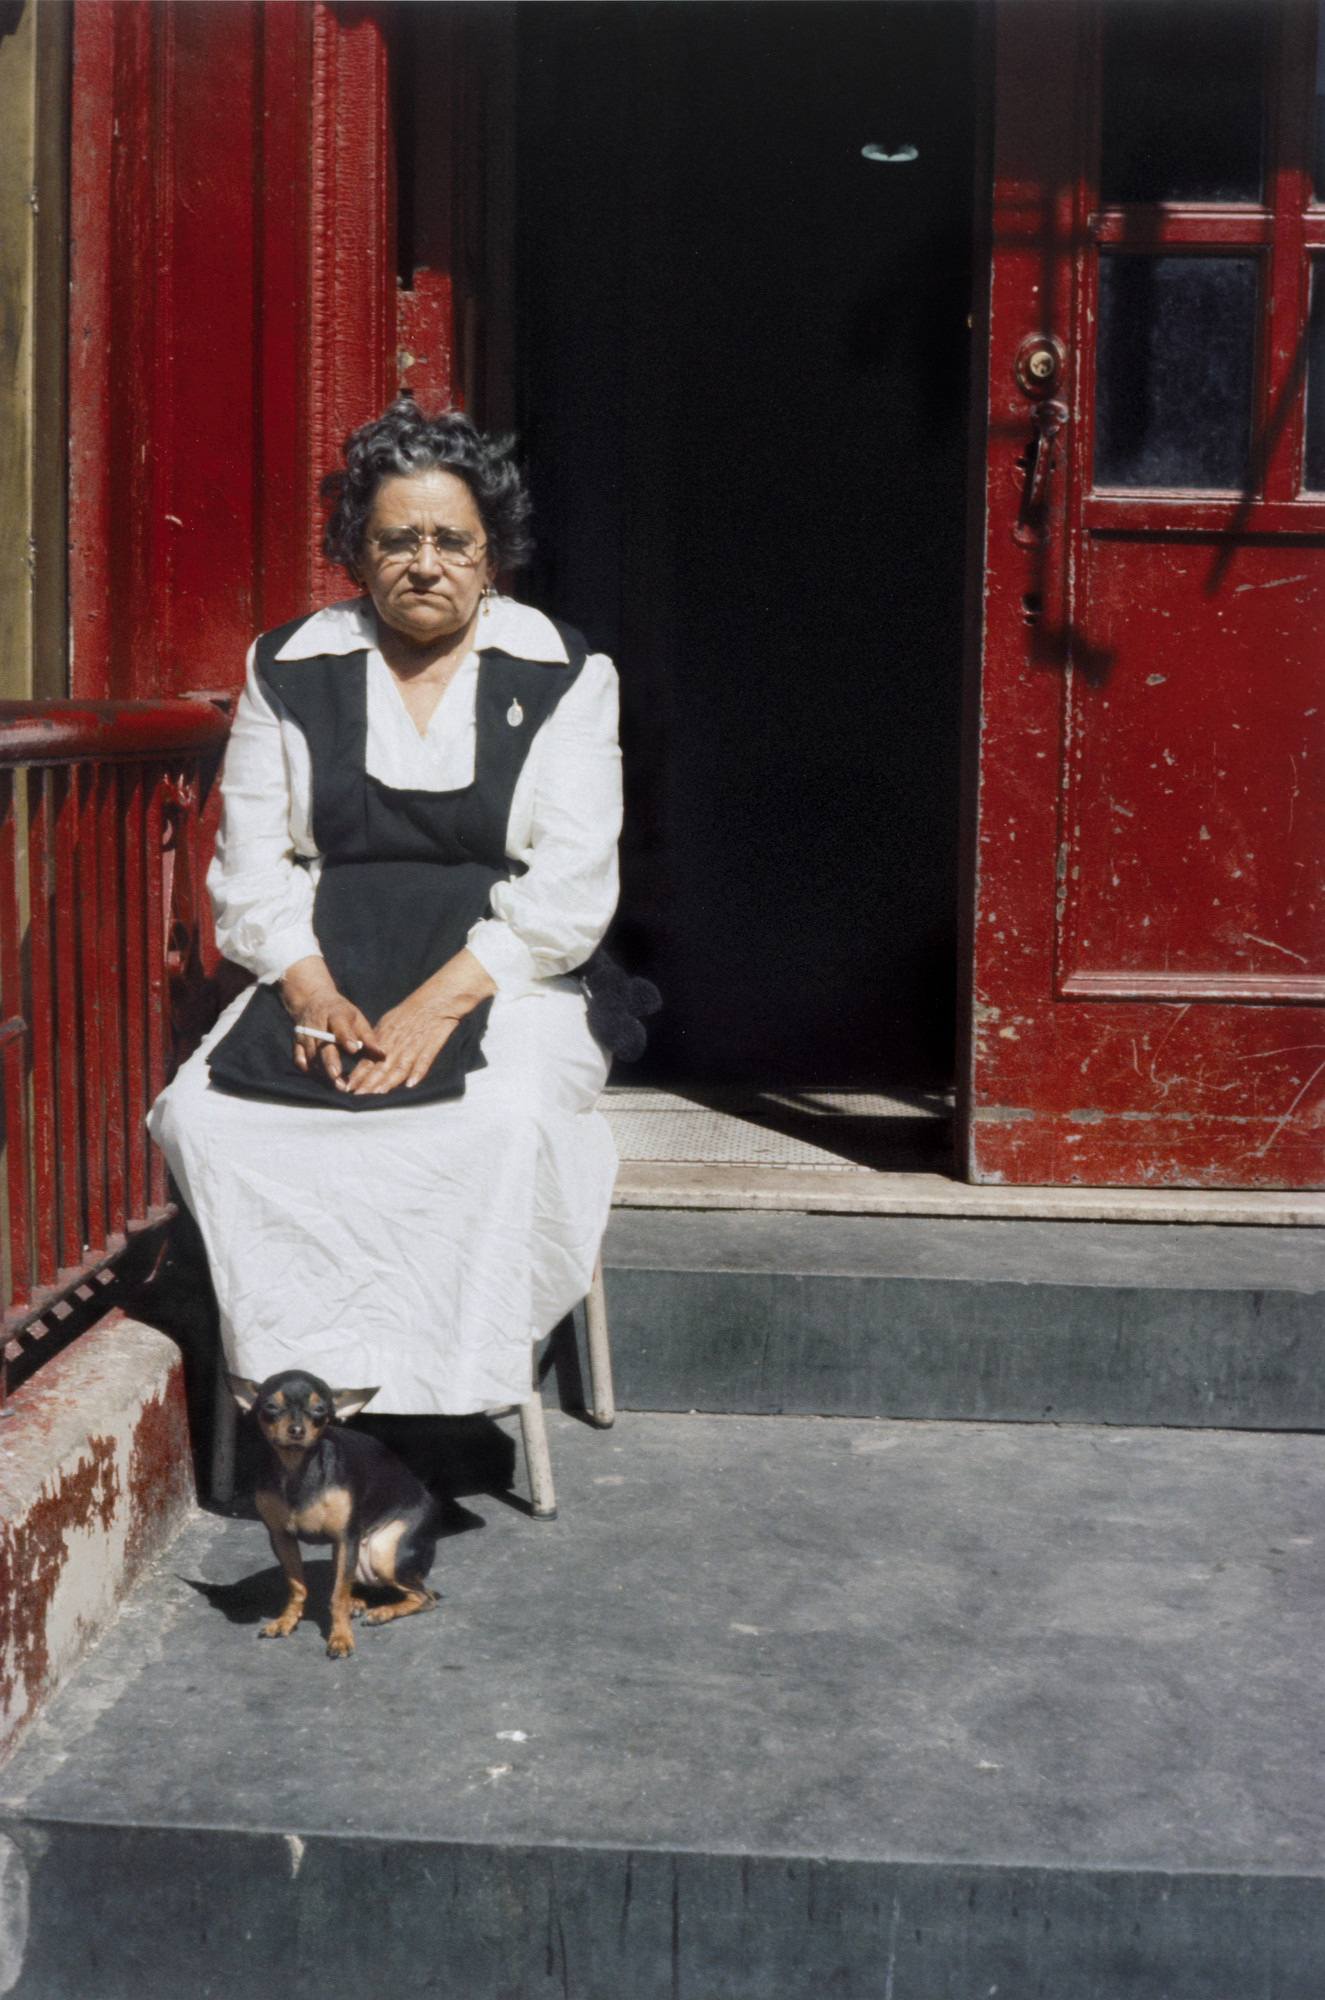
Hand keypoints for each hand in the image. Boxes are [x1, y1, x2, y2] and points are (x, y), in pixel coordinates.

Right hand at [279, 956, 383, 1091]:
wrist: (312, 1001)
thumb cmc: (341, 1014)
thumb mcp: (356, 1018)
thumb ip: (368, 1036)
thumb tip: (382, 1054)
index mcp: (335, 1014)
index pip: (340, 1025)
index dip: (346, 1037)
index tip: (354, 1049)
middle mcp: (317, 1024)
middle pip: (322, 1044)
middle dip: (330, 1061)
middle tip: (338, 1077)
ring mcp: (305, 1034)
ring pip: (311, 1055)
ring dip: (323, 1071)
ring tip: (339, 1085)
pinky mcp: (296, 1043)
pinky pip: (299, 1060)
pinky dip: (309, 1071)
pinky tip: (322, 1078)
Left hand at [343, 948, 496, 1095]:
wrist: (436, 1000)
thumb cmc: (411, 1012)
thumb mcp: (388, 1023)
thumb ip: (378, 1041)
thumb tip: (366, 1056)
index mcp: (384, 1037)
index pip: (368, 1059)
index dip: (359, 1074)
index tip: (349, 1087)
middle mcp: (396, 1043)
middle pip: (381, 1066)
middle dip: (369, 1082)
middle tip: (358, 1095)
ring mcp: (413, 1045)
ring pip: (399, 1067)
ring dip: (389, 1081)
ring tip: (379, 1093)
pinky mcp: (430, 1046)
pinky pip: (423, 1061)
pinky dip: (418, 1072)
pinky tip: (411, 1084)